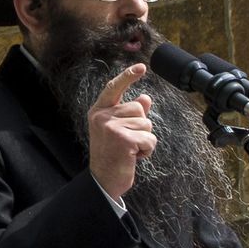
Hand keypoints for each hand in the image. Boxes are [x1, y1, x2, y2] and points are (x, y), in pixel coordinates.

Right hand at [86, 64, 154, 203]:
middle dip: (140, 126)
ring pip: (147, 124)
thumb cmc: (112, 155)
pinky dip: (147, 150)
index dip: (128, 76)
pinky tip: (134, 157)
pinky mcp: (123, 140)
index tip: (141, 66)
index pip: (114, 88)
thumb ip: (130, 113)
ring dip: (144, 140)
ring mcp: (111, 127)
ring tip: (129, 150)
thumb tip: (145, 97)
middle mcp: (102, 116)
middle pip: (138, 109)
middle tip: (127, 142)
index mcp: (98, 111)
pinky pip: (150, 139)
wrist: (103, 180)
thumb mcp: (118, 130)